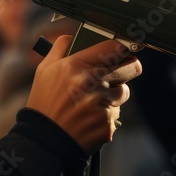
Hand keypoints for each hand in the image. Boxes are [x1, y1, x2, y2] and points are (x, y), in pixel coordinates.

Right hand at [25, 35, 141, 153]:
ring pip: (124, 92)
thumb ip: (60, 48)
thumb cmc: (44, 102)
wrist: (44, 140)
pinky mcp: (108, 123)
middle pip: (132, 66)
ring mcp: (102, 104)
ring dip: (113, 95)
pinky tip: (89, 118)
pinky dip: (106, 115)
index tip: (125, 48)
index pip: (114, 47)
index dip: (123, 46)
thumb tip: (72, 36)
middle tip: (117, 71)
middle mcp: (92, 82)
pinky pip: (116, 113)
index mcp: (76, 65)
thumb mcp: (45, 70)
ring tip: (92, 101)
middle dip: (128, 67)